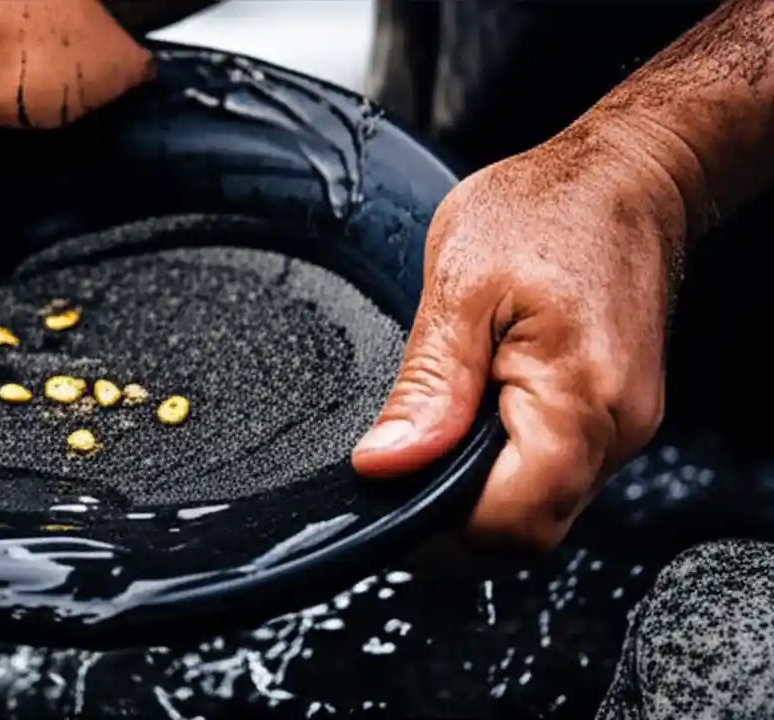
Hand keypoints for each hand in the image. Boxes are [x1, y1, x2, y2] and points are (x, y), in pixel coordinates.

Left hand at [351, 121, 687, 547]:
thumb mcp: (460, 287)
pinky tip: (475, 421)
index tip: (389, 495)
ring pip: (543, 506)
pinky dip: (506, 464)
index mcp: (580, 399)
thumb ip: (425, 387)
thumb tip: (384, 464)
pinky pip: (555, 471)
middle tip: (402, 467)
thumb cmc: (547, 210)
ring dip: (481, 490)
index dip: (440, 527)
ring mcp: (623, 426)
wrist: (622, 177)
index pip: (511, 522)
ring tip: (440, 431)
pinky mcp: (614, 416)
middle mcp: (616, 428)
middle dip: (456, 516)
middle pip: (529, 529)